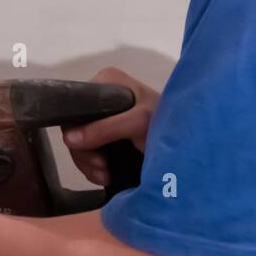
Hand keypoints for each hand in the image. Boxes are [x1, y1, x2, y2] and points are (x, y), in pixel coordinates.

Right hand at [62, 66, 158, 184]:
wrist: (187, 144)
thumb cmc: (166, 126)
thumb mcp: (137, 124)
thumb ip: (105, 128)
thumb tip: (68, 139)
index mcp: (106, 81)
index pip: (76, 105)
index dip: (77, 132)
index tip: (92, 152)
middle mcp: (101, 95)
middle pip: (75, 127)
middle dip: (86, 153)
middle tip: (102, 168)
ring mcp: (104, 116)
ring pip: (80, 143)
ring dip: (90, 164)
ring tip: (106, 175)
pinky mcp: (108, 134)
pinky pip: (89, 151)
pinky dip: (94, 167)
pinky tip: (107, 175)